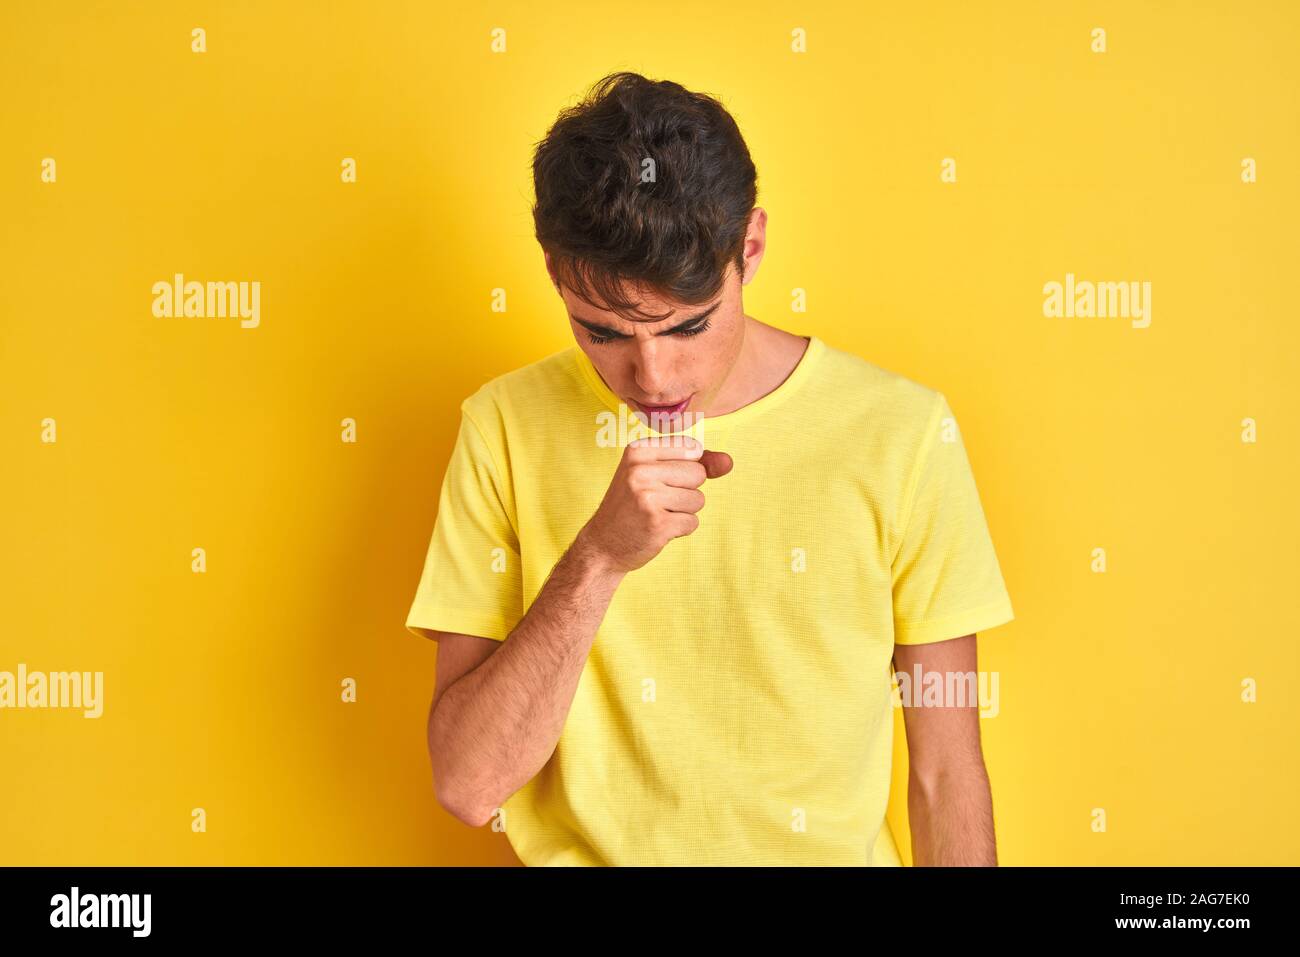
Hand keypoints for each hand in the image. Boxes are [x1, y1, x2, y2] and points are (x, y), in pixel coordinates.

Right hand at [576, 435, 732, 574]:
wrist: (603, 544)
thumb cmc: (633, 505)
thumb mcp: (655, 474)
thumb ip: (696, 463)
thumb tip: (729, 462)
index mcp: (638, 451)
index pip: (692, 449)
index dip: (684, 469)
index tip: (658, 480)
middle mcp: (640, 471)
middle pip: (699, 474)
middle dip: (687, 491)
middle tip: (656, 500)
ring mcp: (648, 498)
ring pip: (699, 500)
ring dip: (684, 512)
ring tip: (657, 514)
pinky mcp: (658, 524)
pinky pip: (693, 522)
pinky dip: (680, 529)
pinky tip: (658, 529)